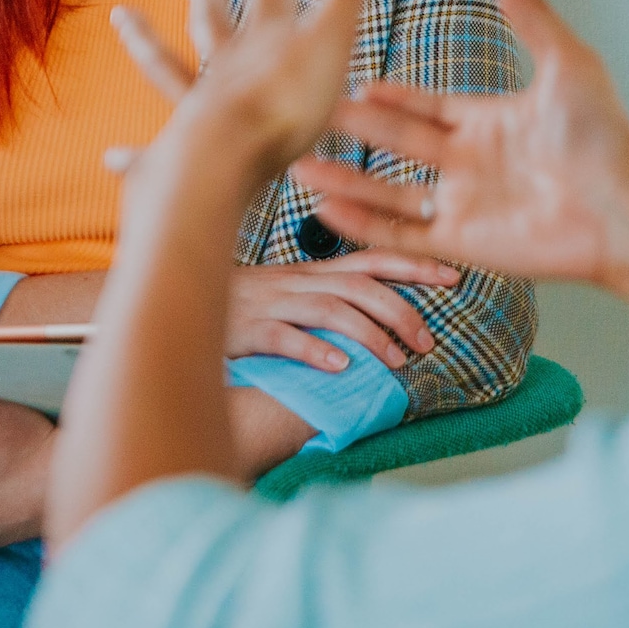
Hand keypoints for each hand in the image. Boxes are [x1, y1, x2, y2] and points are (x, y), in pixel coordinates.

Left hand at [108, 0, 389, 190]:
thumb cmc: (287, 97)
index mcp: (265, 41)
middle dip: (210, 5)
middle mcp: (227, 70)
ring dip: (148, 47)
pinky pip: (154, 156)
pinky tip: (113, 159)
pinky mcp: (182, 156)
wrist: (229, 158)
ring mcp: (201, 111)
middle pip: (216, 28)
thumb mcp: (334, 25)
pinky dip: (135, 158)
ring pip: (172, 73)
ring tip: (123, 21)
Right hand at [226, 255, 460, 370]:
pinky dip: (314, 350)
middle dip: (401, 311)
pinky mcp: (247, 330)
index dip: (415, 265)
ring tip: (396, 363)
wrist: (173, 298)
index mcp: (310, 273)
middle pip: (360, 285)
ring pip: (331, 309)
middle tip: (429, 342)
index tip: (455, 275)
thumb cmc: (236, 304)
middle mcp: (297, 282)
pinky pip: (284, 336)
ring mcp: (272, 304)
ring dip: (370, 335)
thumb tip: (373, 316)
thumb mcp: (284, 293)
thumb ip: (325, 297)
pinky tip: (338, 367)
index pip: (372, 260)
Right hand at [295, 0, 628, 283]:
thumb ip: (527, 12)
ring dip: (344, 180)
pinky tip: (324, 210)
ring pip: (388, 192)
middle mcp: (471, 163)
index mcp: (491, 122)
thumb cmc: (606, 136)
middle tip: (307, 109)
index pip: (428, 108)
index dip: (393, 96)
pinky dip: (362, 224)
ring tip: (298, 165)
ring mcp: (464, 205)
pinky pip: (401, 235)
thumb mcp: (564, 61)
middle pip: (399, 143)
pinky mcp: (462, 243)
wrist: (624, 207)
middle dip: (354, 128)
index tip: (354, 80)